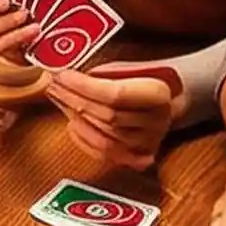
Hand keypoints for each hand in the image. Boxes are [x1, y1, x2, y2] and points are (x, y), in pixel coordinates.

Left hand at [47, 66, 186, 170]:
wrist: (172, 98)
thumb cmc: (144, 79)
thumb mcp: (130, 67)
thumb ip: (103, 74)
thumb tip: (67, 77)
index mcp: (159, 94)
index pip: (115, 95)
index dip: (84, 87)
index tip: (62, 76)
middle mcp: (157, 123)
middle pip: (107, 117)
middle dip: (74, 100)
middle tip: (53, 86)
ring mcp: (148, 143)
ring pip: (103, 138)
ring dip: (75, 119)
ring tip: (59, 101)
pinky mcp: (137, 158)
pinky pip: (103, 154)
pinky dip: (83, 138)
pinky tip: (72, 122)